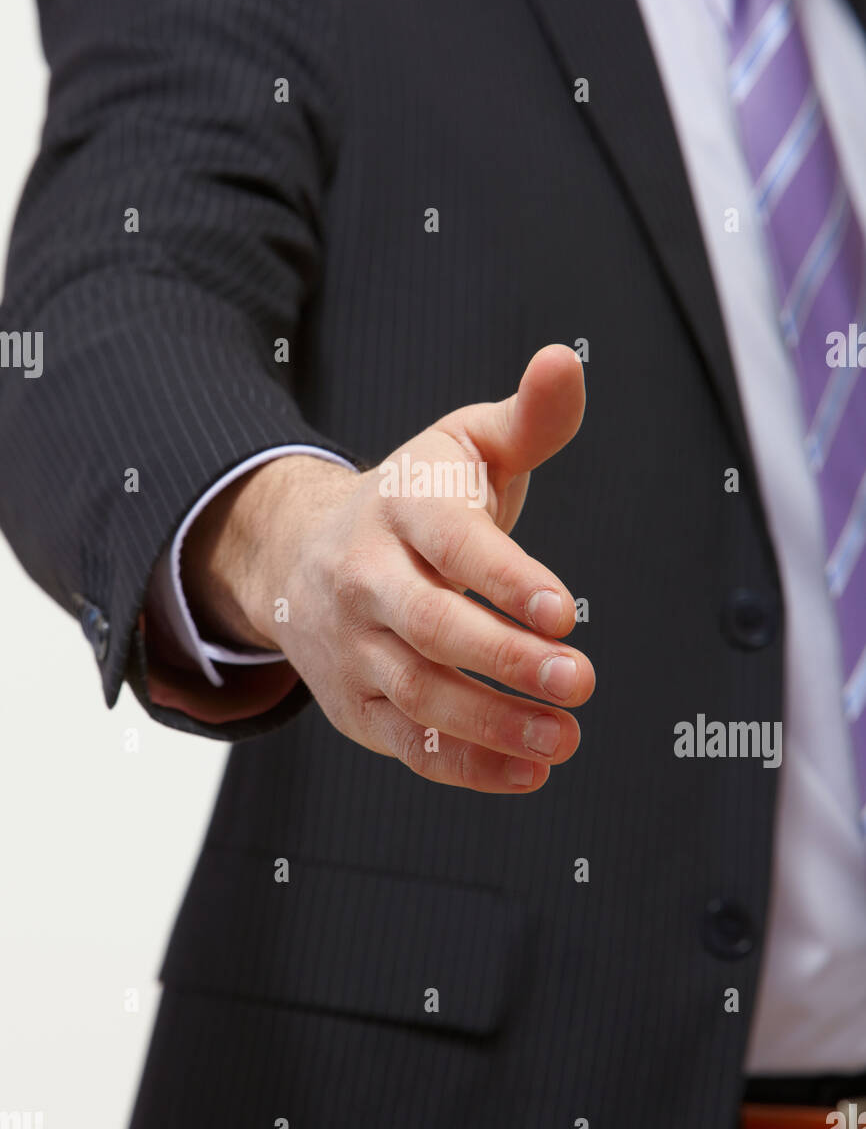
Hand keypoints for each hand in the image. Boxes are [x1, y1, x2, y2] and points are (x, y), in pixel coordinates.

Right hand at [184, 344, 593, 792]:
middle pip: (431, 625)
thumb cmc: (412, 499)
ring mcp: (353, 647)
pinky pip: (407, 745)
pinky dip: (467, 765)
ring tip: (566, 735)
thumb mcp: (463, 444)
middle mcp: (365, 577)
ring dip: (495, 724)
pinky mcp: (354, 703)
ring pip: (419, 695)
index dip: (506, 577)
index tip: (563, 610)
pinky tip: (530, 769)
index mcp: (400, 506)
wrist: (300, 552)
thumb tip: (566, 358)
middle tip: (580, 680)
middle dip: (505, 659)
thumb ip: (528, 416)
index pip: (452, 542)